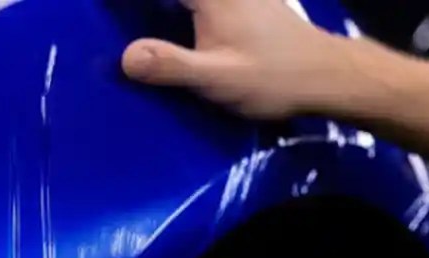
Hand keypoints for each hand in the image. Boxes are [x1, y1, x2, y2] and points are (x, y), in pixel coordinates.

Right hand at [121, 0, 354, 118]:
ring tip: (146, 19)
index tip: (100, 5)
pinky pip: (207, 3)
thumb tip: (126, 57)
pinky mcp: (250, 1)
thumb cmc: (273, 77)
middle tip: (116, 13)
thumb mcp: (217, 78)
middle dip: (149, 9)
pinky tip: (180, 19)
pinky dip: (189, 10)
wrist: (328, 75)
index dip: (127, 2)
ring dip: (171, 12)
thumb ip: (171, 66)